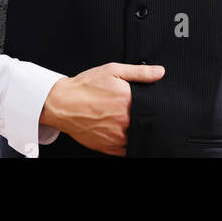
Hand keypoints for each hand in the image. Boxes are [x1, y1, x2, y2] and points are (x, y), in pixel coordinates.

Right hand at [40, 62, 164, 155]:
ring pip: (139, 137)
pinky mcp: (108, 147)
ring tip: (135, 123)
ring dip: (140, 132)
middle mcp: (124, 121)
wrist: (61, 103)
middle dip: (149, 118)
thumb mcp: (113, 71)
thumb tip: (160, 72)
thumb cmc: (85, 86)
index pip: (154, 107)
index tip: (158, 104)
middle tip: (144, 113)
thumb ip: (140, 72)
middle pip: (147, 123)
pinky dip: (130, 144)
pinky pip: (127, 150)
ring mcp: (117, 136)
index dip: (158, 106)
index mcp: (128, 101)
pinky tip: (128, 134)